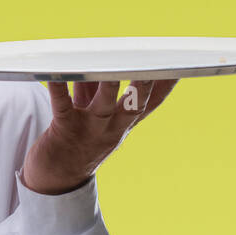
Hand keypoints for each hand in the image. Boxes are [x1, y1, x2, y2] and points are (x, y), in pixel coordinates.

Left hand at [21, 79, 178, 194]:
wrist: (57, 177)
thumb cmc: (78, 136)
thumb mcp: (95, 111)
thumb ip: (99, 85)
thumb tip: (101, 56)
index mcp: (123, 123)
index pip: (151, 104)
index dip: (166, 87)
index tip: (180, 67)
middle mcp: (111, 128)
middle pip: (134, 106)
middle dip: (143, 87)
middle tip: (151, 66)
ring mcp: (89, 129)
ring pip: (103, 105)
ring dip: (108, 86)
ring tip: (111, 67)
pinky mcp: (64, 129)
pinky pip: (62, 105)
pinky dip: (59, 88)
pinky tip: (55, 73)